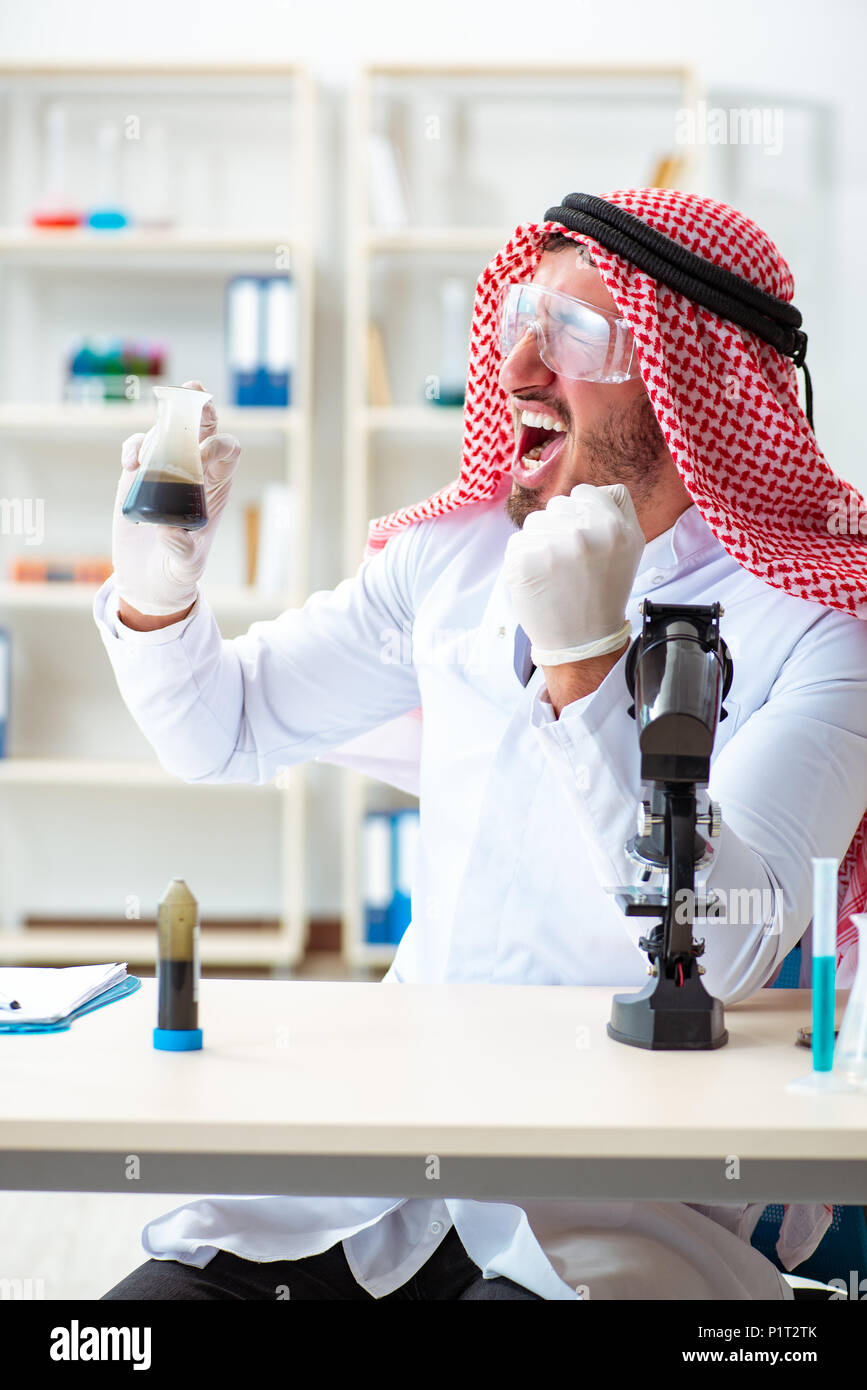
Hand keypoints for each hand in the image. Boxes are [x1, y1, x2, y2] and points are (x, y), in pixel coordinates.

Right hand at [112, 381, 240, 617]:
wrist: (148, 579)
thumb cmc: (176, 572)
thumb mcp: (185, 567)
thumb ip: (183, 551)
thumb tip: (170, 530)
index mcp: (215, 488)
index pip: (227, 454)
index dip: (220, 446)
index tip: (203, 456)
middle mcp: (193, 471)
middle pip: (204, 429)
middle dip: (201, 408)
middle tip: (191, 392)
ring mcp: (165, 468)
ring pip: (170, 430)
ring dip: (165, 416)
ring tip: (160, 411)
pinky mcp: (138, 474)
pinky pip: (139, 447)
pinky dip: (134, 447)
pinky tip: (131, 463)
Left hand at [503, 483, 644, 665]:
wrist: (582, 639)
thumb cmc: (605, 591)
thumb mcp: (631, 546)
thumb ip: (618, 508)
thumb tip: (590, 490)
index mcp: (613, 525)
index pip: (584, 493)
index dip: (582, 515)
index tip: (585, 541)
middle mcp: (582, 532)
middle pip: (557, 505)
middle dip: (561, 528)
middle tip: (571, 562)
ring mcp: (550, 546)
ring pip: (534, 521)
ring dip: (541, 541)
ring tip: (555, 571)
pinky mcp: (522, 560)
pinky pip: (517, 542)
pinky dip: (524, 559)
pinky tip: (540, 579)